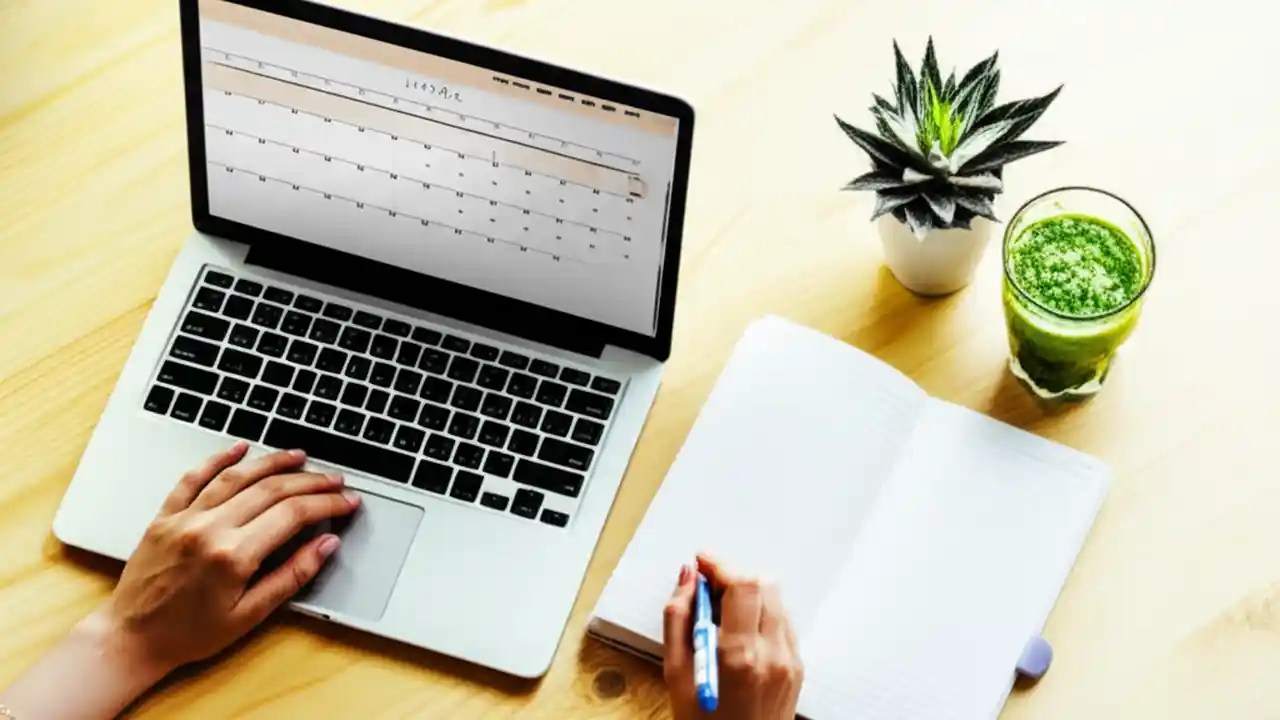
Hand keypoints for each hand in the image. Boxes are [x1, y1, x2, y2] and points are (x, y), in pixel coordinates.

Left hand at [3, 443, 360, 719]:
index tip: (347, 502)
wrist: (130, 639)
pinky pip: (194, 478)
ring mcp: (185, 519)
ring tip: (300, 457)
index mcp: (233, 555)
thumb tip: (326, 545)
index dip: (326, 504)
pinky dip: (218, 459)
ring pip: (237, 476)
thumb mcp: (250, 616)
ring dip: (273, 462)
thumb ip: (292, 576)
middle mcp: (209, 529)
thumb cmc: (189, 635)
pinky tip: (240, 448)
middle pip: (271, 490)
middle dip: (310, 482)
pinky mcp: (165, 517)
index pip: (293, 515)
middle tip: (335, 480)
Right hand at [663, 554, 803, 719]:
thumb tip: (687, 578)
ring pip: (777, 600)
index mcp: (739, 655)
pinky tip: (741, 631)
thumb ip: (678, 619)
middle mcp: (772, 653)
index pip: (742, 585)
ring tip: (722, 611)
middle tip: (709, 586)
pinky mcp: (798, 667)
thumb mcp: (675, 674)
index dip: (720, 565)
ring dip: (750, 593)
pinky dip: (762, 614)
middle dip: (735, 576)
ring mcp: (790, 660)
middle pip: (764, 584)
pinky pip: (783, 623)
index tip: (701, 563)